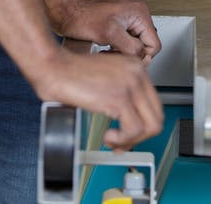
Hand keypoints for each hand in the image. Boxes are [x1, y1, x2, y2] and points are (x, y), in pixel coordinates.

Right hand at [36, 46, 162, 151]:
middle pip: (156, 115)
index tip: (127, 134)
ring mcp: (130, 84)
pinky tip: (108, 137)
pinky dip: (122, 140)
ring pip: (150, 125)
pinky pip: (134, 130)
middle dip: (139, 136)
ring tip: (113, 141)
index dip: (142, 124)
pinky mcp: (119, 98)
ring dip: (131, 141)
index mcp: (134, 66)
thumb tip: (127, 121)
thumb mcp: (105, 78)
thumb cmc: (70, 73)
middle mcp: (137, 72)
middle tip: (122, 144)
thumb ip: (121, 92)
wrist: (54, 67)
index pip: (153, 103)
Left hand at [57, 0, 160, 62]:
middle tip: (114, 55)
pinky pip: (127, 42)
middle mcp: (137, 13)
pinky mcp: (120, 23)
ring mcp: (129, 18)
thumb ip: (131, 46)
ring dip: (123, 53)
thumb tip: (142, 58)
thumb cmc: (83, 17)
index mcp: (140, 13)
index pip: (154, 45)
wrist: (66, 10)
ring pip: (136, 46)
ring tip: (108, 52)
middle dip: (131, 55)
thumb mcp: (110, 34)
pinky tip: (106, 49)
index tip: (125, 61)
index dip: (142, 57)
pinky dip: (118, 49)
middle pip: (146, 46)